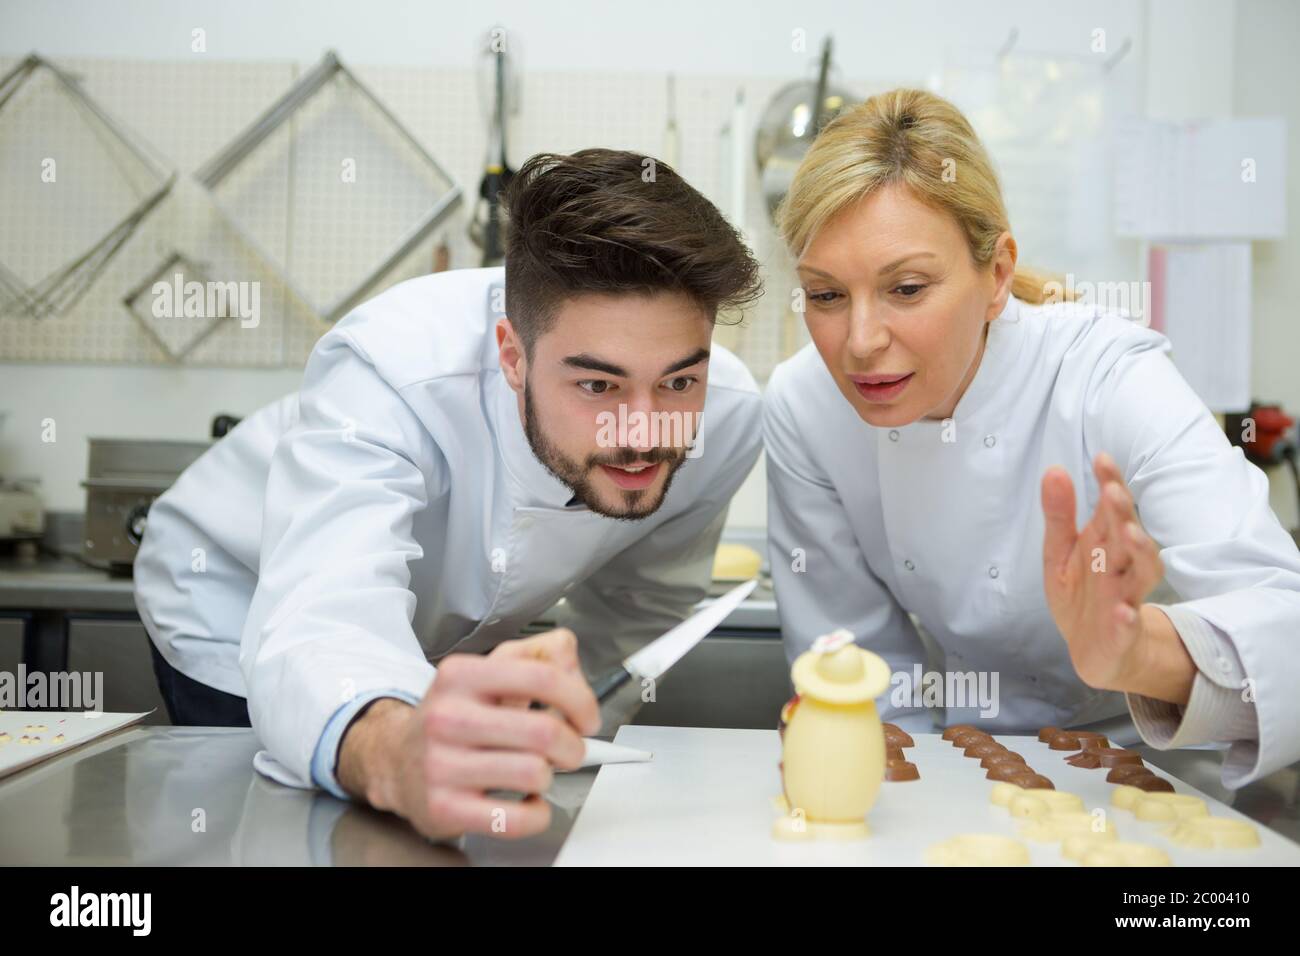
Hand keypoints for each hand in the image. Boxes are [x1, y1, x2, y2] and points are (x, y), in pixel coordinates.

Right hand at [337, 629, 599, 841]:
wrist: (398, 761)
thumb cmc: (456, 717)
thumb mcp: (490, 671)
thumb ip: (538, 654)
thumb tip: (570, 660)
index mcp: (460, 675)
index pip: (543, 678)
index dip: (580, 700)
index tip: (587, 717)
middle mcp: (447, 717)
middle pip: (545, 731)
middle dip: (572, 746)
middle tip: (568, 750)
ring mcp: (442, 765)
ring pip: (535, 773)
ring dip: (549, 777)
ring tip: (534, 771)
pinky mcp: (444, 809)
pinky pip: (517, 819)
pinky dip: (537, 813)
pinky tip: (526, 801)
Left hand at [1040, 452, 1165, 690]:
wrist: (1095, 649)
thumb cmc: (1082, 593)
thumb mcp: (1060, 552)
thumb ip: (1059, 515)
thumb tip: (1053, 470)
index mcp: (1105, 542)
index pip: (1111, 507)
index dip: (1110, 482)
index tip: (1101, 458)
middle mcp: (1121, 565)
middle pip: (1129, 534)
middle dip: (1123, 513)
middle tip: (1113, 492)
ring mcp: (1125, 597)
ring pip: (1141, 573)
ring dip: (1139, 553)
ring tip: (1130, 535)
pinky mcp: (1122, 631)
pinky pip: (1128, 624)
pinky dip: (1127, 618)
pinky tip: (1124, 611)